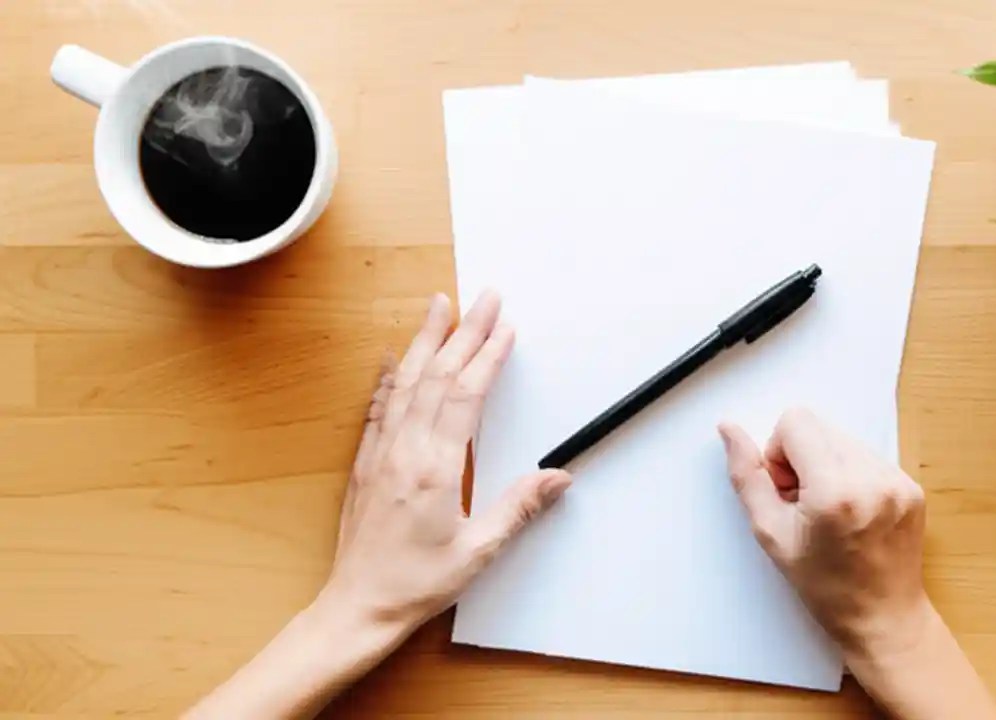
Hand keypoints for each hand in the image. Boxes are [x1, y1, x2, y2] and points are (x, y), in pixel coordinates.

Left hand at [322, 290, 571, 631]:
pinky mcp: (365, 462)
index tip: (506, 328)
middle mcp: (403, 450)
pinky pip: (380, 405)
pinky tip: (394, 357)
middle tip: (485, 297)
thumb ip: (518, 509)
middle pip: (436, 375)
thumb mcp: (478, 550)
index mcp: (434, 468)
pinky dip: (390, 375)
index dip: (487, 357)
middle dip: (464, 332)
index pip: (464, 396)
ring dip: (425, 340)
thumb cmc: (415, 584)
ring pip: (405, 382)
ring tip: (439, 305)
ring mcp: (380, 453)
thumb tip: (557, 478)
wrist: (357, 607)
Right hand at [719, 409, 995, 719]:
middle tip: (804, 502)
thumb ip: (747, 476)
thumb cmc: (824, 586)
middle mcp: (872, 478)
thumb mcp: (771, 533)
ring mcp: (897, 481)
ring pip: (843, 438)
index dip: (778, 453)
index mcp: (835, 491)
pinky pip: (868, 456)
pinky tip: (850, 512)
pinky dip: (851, 475)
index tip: (786, 491)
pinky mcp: (911, 486)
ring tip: (829, 510)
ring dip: (826, 464)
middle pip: (819, 425)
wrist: (882, 617)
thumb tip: (728, 428)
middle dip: (801, 456)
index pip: (796, 421)